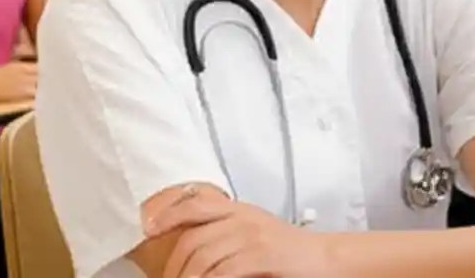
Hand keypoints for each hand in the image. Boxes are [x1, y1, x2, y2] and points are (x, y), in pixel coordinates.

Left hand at [146, 187, 335, 277]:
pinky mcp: (262, 254)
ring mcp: (252, 235)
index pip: (195, 203)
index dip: (167, 213)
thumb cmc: (290, 254)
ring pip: (203, 257)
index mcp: (239, 210)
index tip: (147, 227)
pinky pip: (223, 271)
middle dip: (173, 266)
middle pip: (192, 238)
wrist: (327, 260)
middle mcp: (243, 218)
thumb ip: (226, 235)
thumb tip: (190, 255)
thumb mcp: (255, 235)